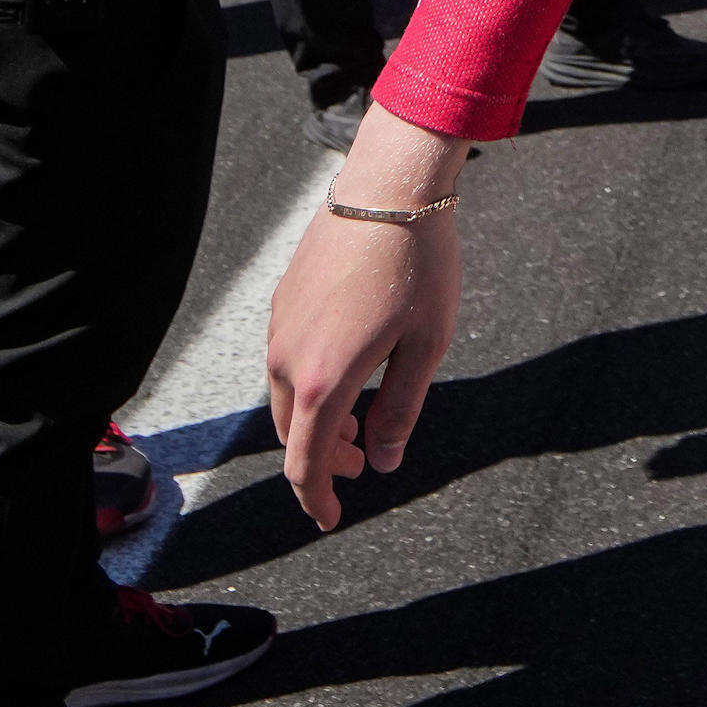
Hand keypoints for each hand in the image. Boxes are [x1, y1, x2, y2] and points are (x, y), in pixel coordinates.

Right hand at [267, 105, 469, 531]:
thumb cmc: (418, 266)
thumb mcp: (426, 347)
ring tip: (356, 421)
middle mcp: (287, 359)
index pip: (305, 463)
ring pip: (285, 397)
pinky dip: (308, 385)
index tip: (332, 518)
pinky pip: (286, 361)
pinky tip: (346, 372)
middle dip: (321, 458)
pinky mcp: (283, 300)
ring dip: (314, 420)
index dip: (317, 498)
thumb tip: (383, 461)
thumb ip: (401, 411)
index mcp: (322, 380)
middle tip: (360, 461)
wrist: (389, 189)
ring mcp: (279, 327)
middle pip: (291, 433)